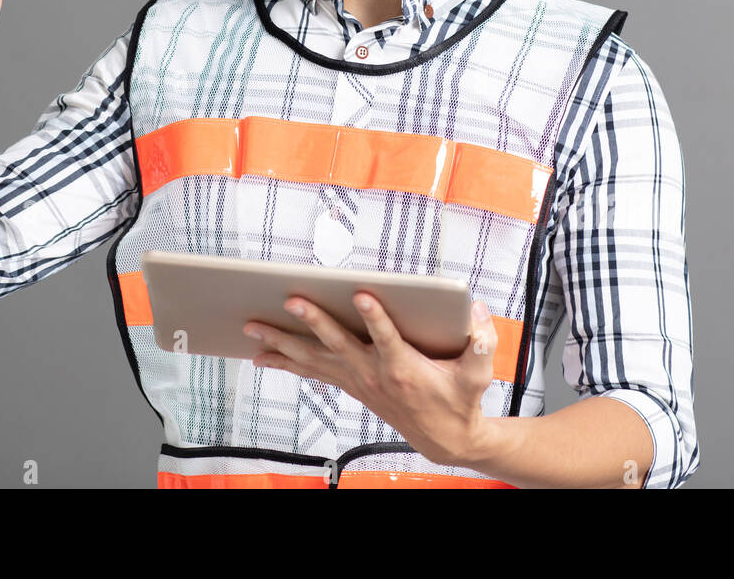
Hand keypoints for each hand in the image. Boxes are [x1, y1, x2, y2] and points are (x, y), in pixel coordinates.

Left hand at [244, 293, 498, 468]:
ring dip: (282, 343)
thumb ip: (481, 342)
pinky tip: (262, 355)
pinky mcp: (350, 383)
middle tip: (290, 300)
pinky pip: (311, 371)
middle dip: (312, 321)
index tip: (360, 294)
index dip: (374, 316)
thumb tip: (475, 309)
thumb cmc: (461, 400)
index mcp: (403, 367)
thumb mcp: (479, 373)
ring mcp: (357, 379)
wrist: (446, 439)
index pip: (386, 337)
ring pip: (313, 359)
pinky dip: (286, 362)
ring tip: (252, 328)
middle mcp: (373, 373)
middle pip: (336, 344)